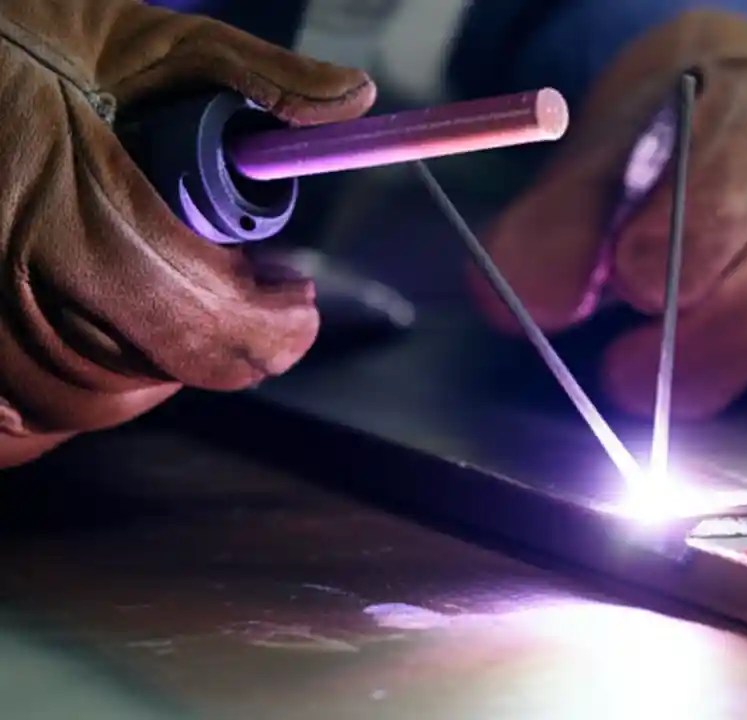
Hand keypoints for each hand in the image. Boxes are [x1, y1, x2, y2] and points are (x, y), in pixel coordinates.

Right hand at [0, 0, 374, 465]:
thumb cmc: (19, 41)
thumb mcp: (141, 40)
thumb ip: (254, 74)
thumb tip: (354, 97)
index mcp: (69, 211)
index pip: (202, 321)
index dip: (274, 327)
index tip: (296, 298)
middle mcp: (11, 280)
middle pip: (156, 368)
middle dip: (222, 338)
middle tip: (241, 291)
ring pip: (91, 401)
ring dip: (155, 366)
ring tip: (171, 302)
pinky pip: (25, 419)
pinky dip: (80, 392)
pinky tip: (103, 337)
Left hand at [469, 10, 746, 418]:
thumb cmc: (699, 143)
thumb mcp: (609, 157)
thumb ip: (553, 229)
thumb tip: (518, 303)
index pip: (706, 211)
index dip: (647, 272)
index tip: (615, 293)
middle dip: (675, 351)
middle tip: (628, 369)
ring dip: (725, 367)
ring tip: (686, 350)